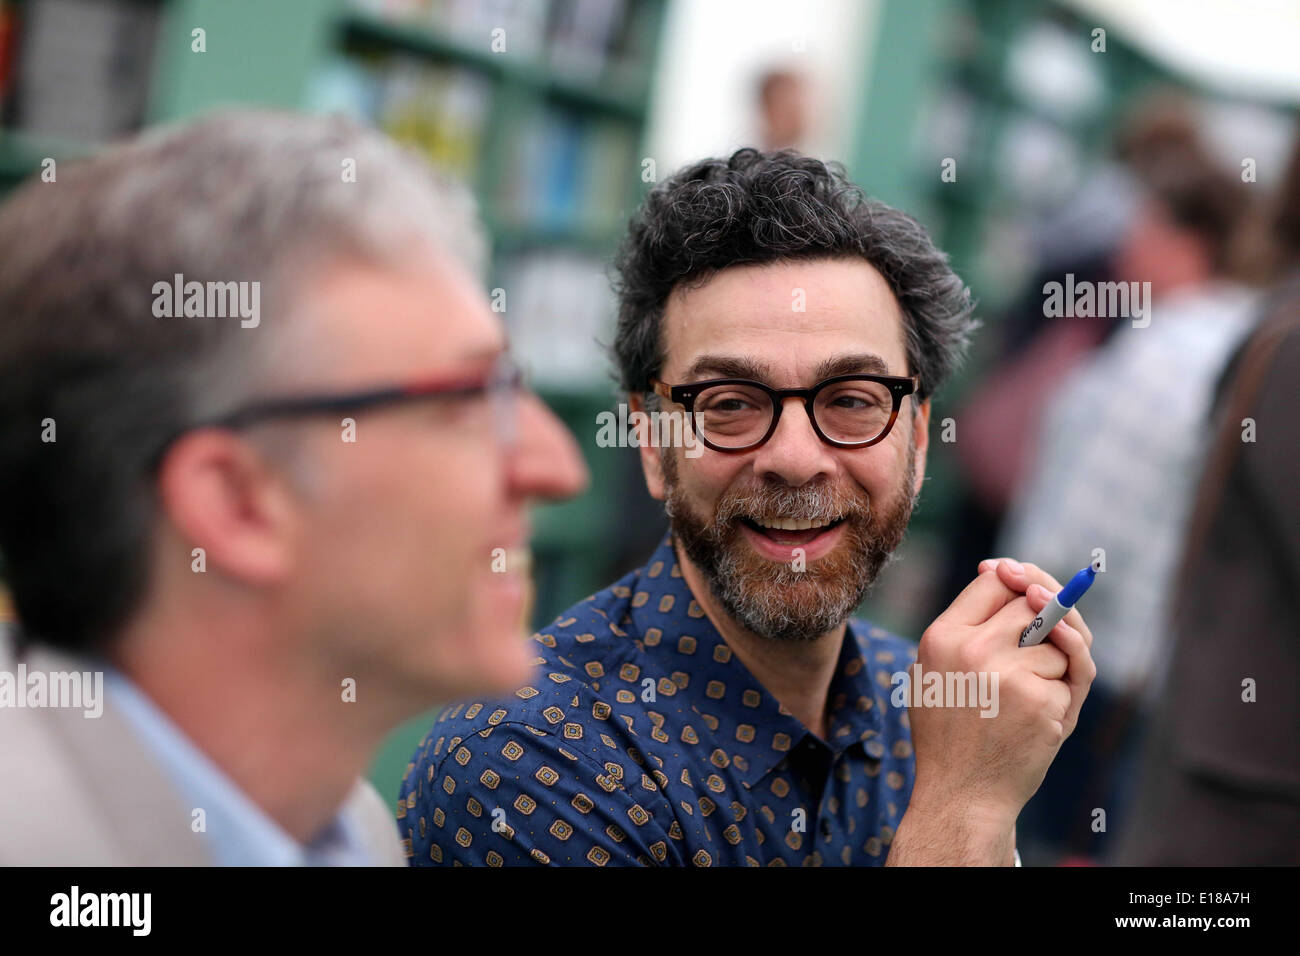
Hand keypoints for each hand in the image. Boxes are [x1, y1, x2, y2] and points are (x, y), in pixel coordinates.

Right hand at [888, 558, 1095, 864]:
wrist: (961, 795)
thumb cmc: (951, 732)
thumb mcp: (935, 670)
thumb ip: (967, 625)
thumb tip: (1004, 571)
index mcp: (941, 637)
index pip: (993, 582)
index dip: (1018, 578)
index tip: (1028, 586)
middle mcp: (972, 649)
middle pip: (1033, 602)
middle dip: (1047, 620)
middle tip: (1041, 645)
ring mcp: (1008, 674)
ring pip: (1058, 643)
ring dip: (1054, 668)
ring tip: (1023, 701)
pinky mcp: (1040, 701)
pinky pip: (1070, 678)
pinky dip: (1062, 698)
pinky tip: (1036, 722)